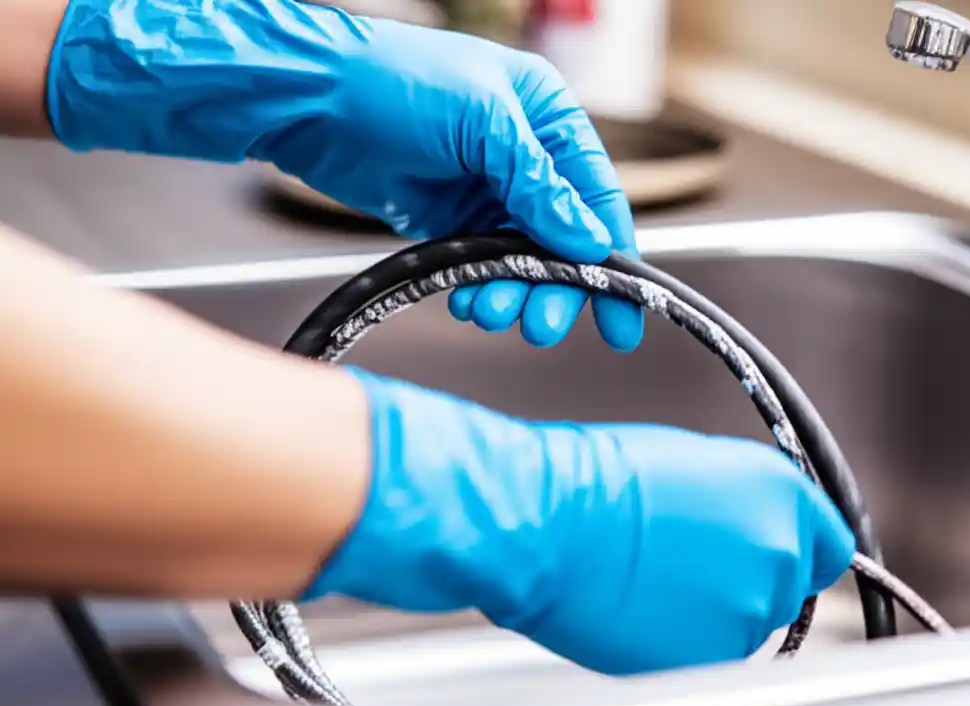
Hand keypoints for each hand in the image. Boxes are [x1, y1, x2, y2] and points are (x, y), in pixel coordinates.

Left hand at [48, 0, 641, 350]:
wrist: (307, 97)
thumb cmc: (390, 80)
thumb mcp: (482, 121)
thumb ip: (538, 184)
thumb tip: (586, 237)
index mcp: (547, 116)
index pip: (598, 195)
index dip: (615, 254)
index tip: (625, 307)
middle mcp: (525, 154)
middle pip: (566, 237)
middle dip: (559, 285)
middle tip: (544, 324)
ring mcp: (487, 187)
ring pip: (524, 257)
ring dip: (516, 292)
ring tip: (496, 313)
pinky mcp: (450, 215)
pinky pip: (482, 262)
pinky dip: (481, 286)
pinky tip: (470, 301)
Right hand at [303, 369, 856, 674]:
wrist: (555, 524)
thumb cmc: (602, 482)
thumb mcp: (693, 465)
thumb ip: (743, 500)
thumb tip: (752, 526)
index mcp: (780, 493)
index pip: (831, 544)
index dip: (798, 550)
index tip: (777, 557)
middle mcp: (779, 552)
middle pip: (786, 586)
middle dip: (747, 578)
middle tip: (688, 563)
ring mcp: (748, 610)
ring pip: (745, 623)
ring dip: (712, 609)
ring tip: (655, 579)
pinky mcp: (712, 655)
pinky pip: (710, 652)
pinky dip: (684, 638)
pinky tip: (644, 605)